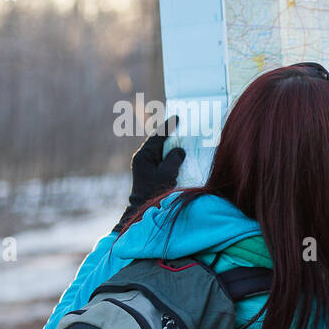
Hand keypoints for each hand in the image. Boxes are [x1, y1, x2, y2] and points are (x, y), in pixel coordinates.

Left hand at [115, 115, 184, 230]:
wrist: (144, 211)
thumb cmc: (154, 193)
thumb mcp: (167, 174)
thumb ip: (174, 159)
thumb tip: (180, 151)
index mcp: (144, 156)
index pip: (157, 136)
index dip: (168, 126)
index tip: (178, 117)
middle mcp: (143, 159)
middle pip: (159, 142)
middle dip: (170, 134)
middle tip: (183, 126)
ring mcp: (146, 167)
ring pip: (161, 151)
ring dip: (172, 146)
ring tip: (184, 139)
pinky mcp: (151, 174)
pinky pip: (163, 160)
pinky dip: (171, 156)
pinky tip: (181, 156)